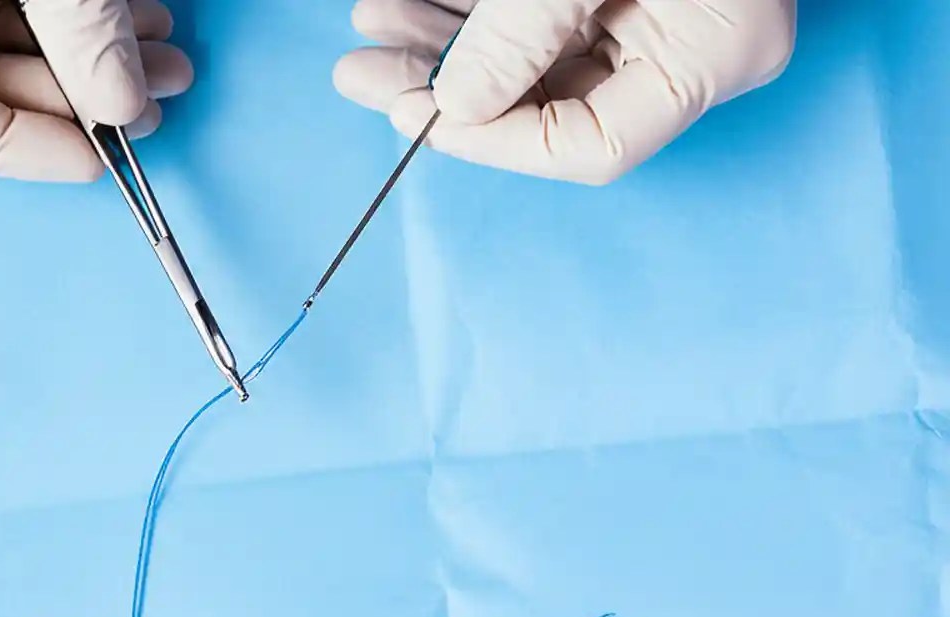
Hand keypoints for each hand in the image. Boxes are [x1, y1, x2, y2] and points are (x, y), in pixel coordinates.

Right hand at [0, 0, 193, 181]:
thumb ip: (76, 19)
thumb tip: (122, 100)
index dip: (19, 148)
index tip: (97, 157)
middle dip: (82, 94)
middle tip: (158, 97)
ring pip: (4, 37)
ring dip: (93, 55)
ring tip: (164, 54)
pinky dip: (74, 16)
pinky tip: (134, 18)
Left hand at [334, 0, 795, 184]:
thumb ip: (520, 33)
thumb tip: (454, 106)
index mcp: (710, 55)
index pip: (594, 146)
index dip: (495, 143)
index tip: (415, 116)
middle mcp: (686, 47)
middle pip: (550, 101)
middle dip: (446, 83)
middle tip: (362, 71)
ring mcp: (654, 12)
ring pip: (532, 58)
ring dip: (444, 41)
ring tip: (371, 23)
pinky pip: (540, 16)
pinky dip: (474, 12)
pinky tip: (407, 3)